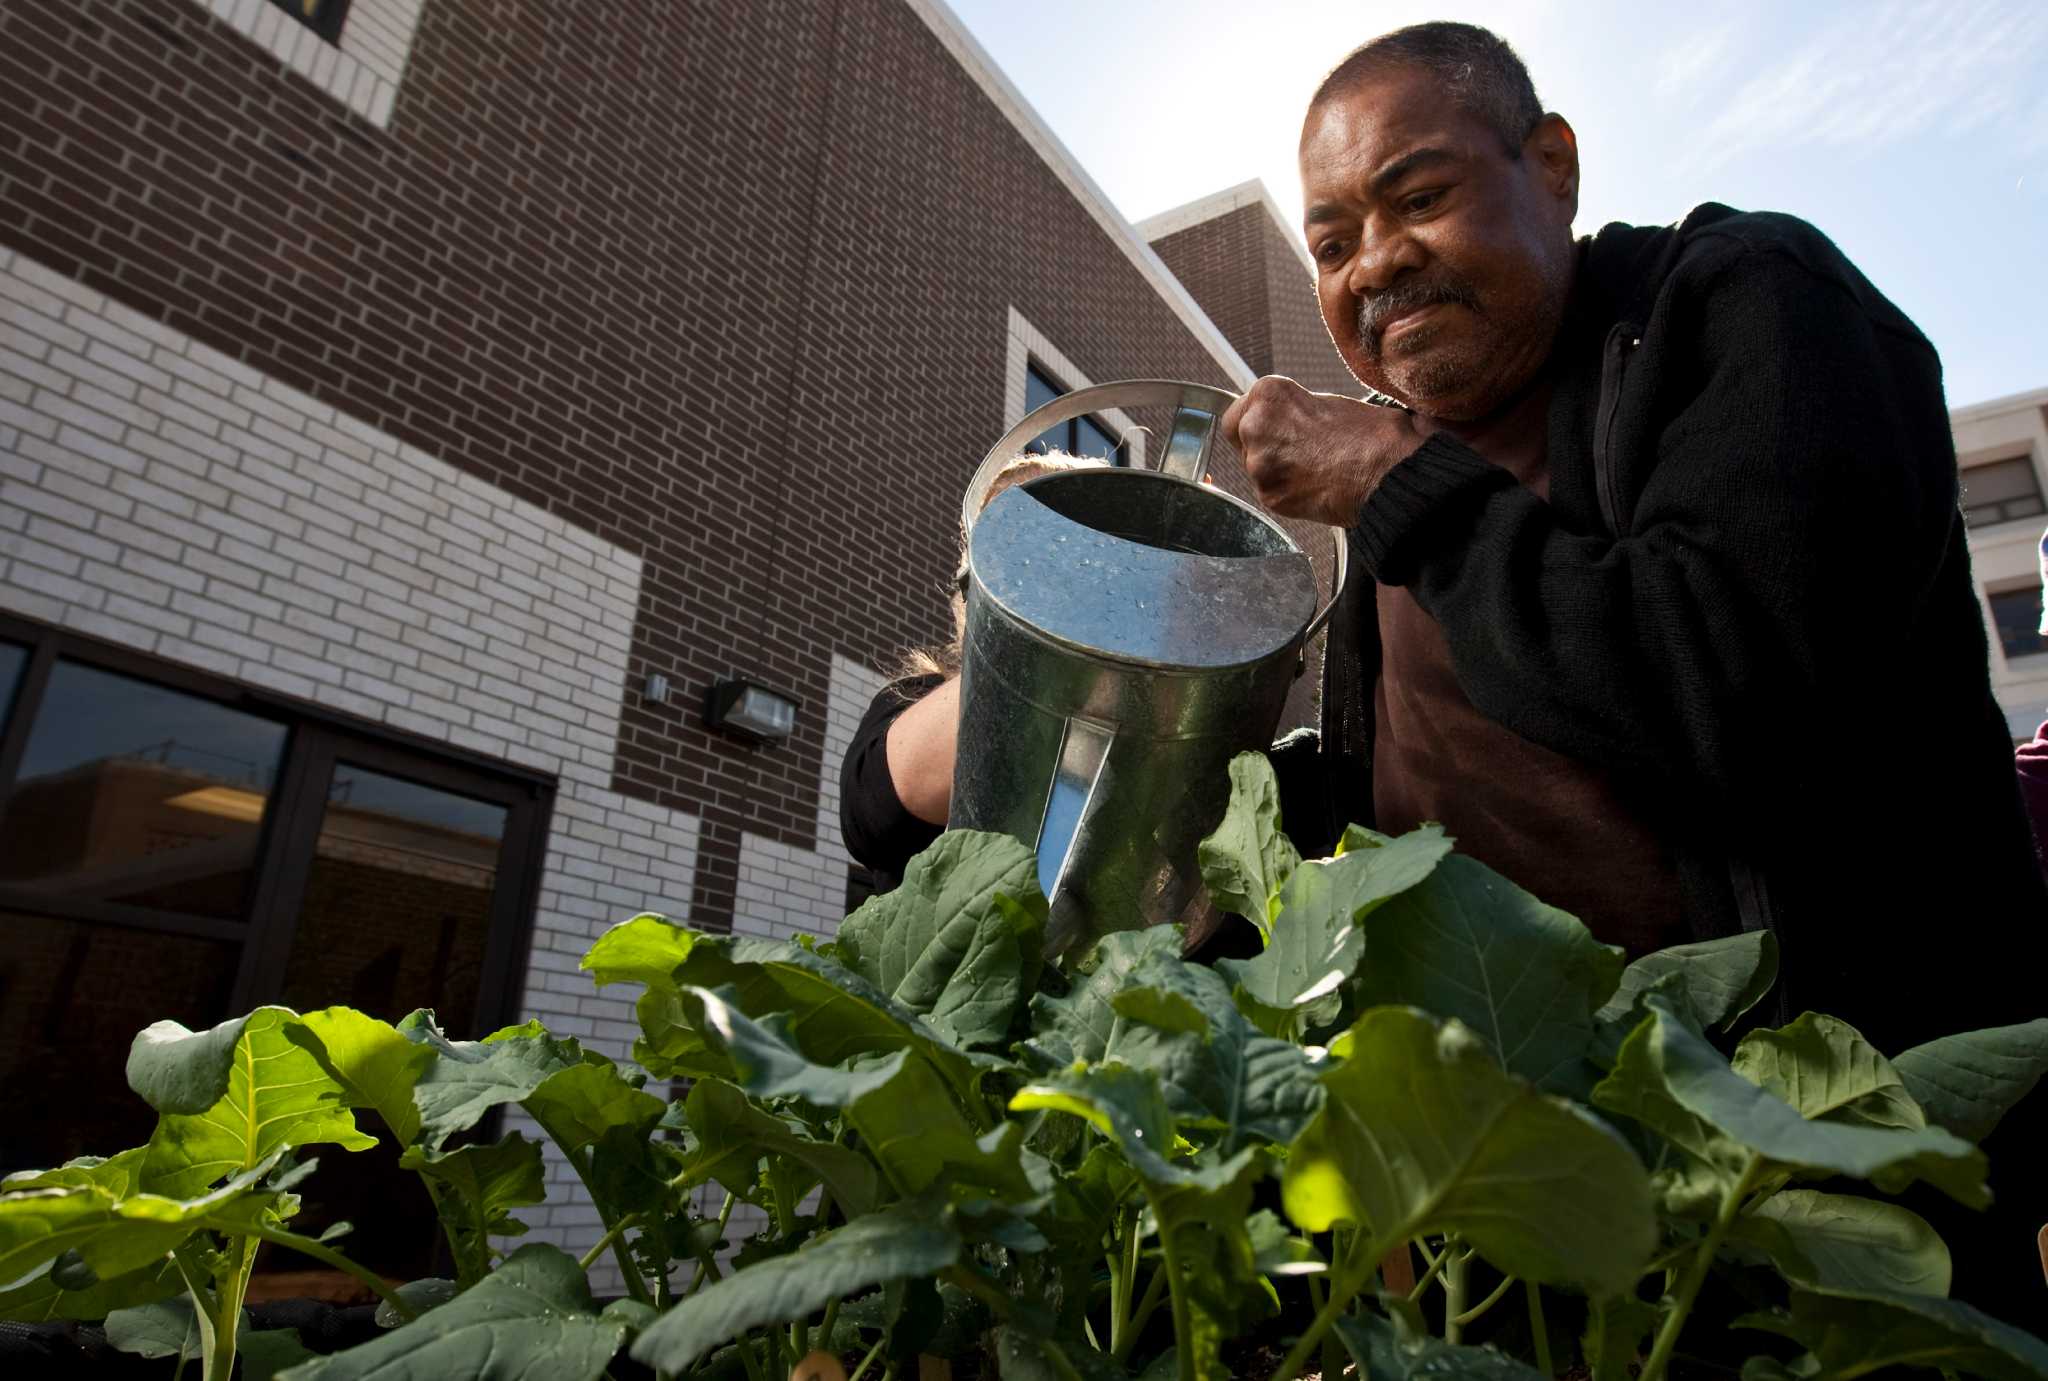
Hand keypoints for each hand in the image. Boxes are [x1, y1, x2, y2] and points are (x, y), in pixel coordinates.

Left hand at [1221, 377, 1433, 526]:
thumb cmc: (1371, 433)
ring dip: (1275, 469)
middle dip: (1263, 444)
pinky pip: (1270, 492)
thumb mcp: (1326, 401)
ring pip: (1255, 468)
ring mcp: (1260, 465)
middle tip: (1295, 449)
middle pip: (1240, 438)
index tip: (1274, 428)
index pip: (1240, 409)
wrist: (1389, 471)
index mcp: (1269, 394)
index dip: (1259, 420)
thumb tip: (1283, 421)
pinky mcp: (1270, 496)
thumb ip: (1293, 410)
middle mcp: (1255, 427)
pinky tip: (1314, 485)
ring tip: (1313, 468)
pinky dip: (1287, 491)